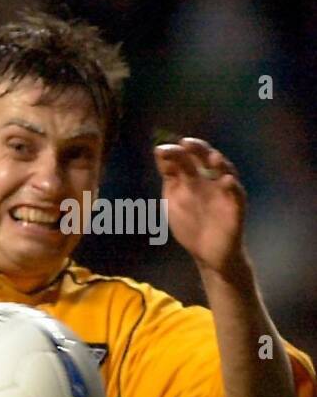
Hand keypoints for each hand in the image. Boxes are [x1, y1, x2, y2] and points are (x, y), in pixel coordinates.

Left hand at [154, 137, 247, 275]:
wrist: (206, 253)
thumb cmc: (190, 224)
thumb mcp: (173, 199)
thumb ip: (170, 178)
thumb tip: (160, 152)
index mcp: (193, 178)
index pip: (185, 159)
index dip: (174, 153)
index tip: (160, 150)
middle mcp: (210, 180)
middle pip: (206, 159)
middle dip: (197, 150)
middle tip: (186, 143)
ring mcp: (224, 191)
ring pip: (225, 172)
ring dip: (220, 163)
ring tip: (212, 157)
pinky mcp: (236, 206)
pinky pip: (236, 194)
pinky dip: (232, 186)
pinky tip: (226, 181)